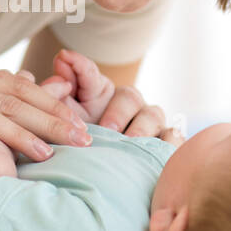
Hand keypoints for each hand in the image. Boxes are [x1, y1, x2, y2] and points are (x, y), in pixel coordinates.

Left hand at [44, 48, 169, 137]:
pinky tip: (163, 143)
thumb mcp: (66, 118)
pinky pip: (173, 137)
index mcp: (98, 92)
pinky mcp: (163, 142)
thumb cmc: (81, 139)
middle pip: (128, 97)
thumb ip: (58, 94)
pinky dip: (170, 139)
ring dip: (141, 129)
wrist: (102, 171)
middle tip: (106, 127)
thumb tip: (59, 62)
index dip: (80, 67)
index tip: (64, 60)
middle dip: (117, 111)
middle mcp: (126, 103)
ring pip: (152, 116)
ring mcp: (147, 122)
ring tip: (128, 143)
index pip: (90, 75)